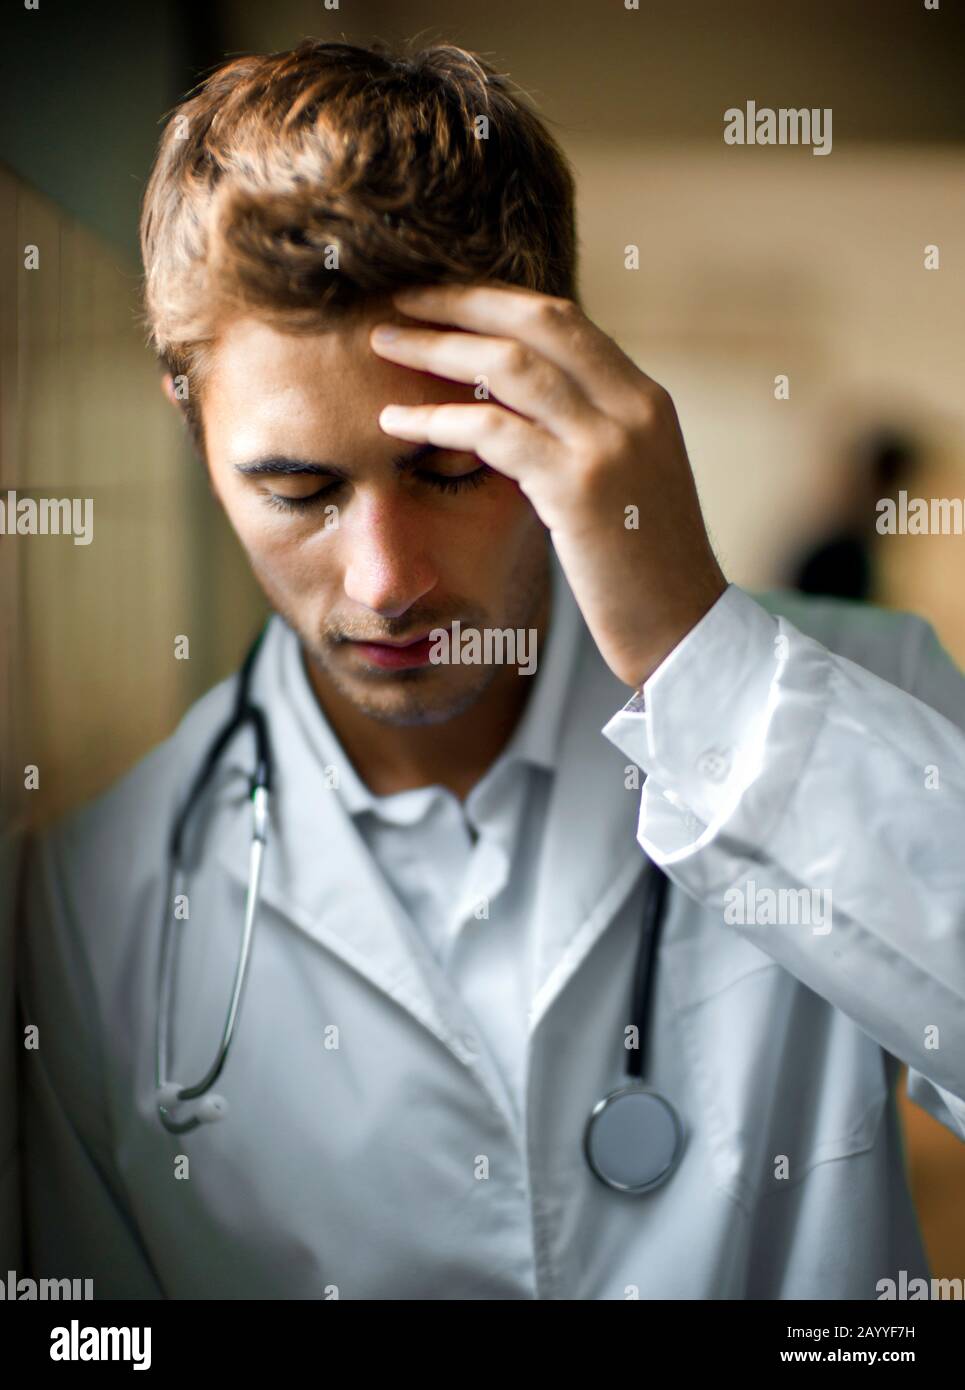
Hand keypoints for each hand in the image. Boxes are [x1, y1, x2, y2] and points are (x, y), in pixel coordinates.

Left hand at [370, 281, 727, 687]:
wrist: (684, 631)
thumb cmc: (645, 569)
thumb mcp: (629, 483)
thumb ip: (588, 437)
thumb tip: (524, 413)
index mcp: (645, 399)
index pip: (564, 321)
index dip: (495, 300)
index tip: (442, 297)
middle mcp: (633, 407)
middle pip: (536, 321)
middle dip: (461, 300)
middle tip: (400, 296)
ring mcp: (610, 444)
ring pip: (510, 365)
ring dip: (437, 346)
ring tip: (383, 344)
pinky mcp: (580, 488)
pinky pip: (492, 432)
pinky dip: (436, 418)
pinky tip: (394, 421)